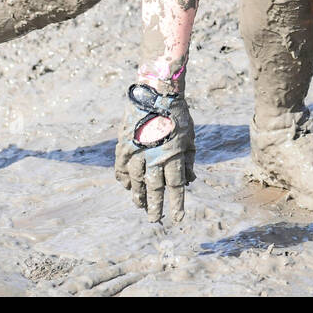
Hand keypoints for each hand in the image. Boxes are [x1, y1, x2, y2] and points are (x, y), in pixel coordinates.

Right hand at [114, 84, 194, 222]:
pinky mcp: (124, 144)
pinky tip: (127, 186)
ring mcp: (137, 150)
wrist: (156, 91)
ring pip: (136, 181)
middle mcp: (154, 156)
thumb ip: (189, 160)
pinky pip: (122, 167)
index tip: (177, 219)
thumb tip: (190, 181)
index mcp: (173, 154)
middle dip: (154, 206)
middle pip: (154, 188)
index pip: (175, 186)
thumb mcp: (189, 137)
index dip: (176, 204)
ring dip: (138, 195)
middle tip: (154, 220)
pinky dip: (124, 178)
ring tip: (140, 205)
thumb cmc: (177, 114)